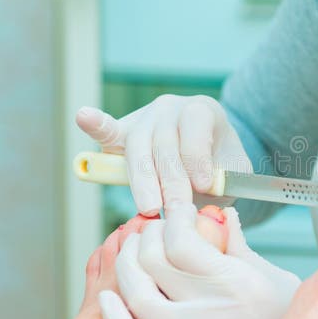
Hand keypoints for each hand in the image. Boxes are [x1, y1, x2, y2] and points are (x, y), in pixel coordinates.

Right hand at [76, 96, 252, 215]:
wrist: (208, 159)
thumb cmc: (219, 167)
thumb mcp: (233, 173)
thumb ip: (226, 181)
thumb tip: (209, 193)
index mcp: (202, 111)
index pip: (194, 125)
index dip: (197, 156)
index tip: (204, 185)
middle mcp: (171, 108)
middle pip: (164, 142)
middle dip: (170, 180)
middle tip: (176, 210)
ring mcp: (145, 118)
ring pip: (138, 147)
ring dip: (143, 180)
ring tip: (149, 207)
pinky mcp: (124, 134)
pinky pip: (108, 130)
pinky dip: (96, 126)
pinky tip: (84, 117)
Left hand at [100, 205, 300, 318]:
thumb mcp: (276, 280)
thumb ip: (241, 246)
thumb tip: (223, 215)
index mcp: (234, 283)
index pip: (182, 239)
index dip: (174, 218)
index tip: (178, 211)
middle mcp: (205, 311)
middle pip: (154, 259)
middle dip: (150, 234)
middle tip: (157, 229)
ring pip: (135, 292)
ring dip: (127, 263)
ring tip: (135, 251)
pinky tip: (108, 298)